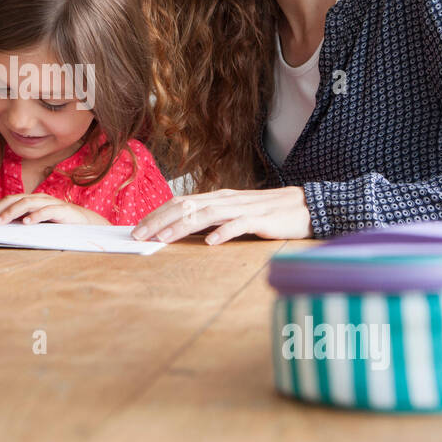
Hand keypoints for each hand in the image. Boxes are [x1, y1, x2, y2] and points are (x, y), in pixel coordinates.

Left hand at [0, 193, 107, 224]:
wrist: (86, 224)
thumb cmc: (59, 224)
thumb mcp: (37, 223)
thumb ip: (21, 222)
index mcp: (31, 201)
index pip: (8, 200)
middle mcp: (38, 199)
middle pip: (15, 199)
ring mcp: (50, 203)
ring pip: (27, 203)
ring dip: (12, 212)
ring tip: (0, 222)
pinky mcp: (63, 210)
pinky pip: (47, 211)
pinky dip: (36, 216)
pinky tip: (26, 223)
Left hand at [130, 186, 312, 243]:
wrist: (303, 207)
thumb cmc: (266, 213)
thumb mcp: (233, 214)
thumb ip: (210, 220)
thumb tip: (182, 230)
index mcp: (217, 198)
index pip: (180, 202)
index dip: (157, 214)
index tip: (138, 228)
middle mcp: (225, 200)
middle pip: (186, 207)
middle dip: (159, 220)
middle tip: (139, 235)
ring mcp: (242, 208)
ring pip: (206, 214)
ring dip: (181, 226)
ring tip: (163, 238)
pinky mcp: (260, 219)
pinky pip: (239, 225)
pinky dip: (224, 232)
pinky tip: (211, 243)